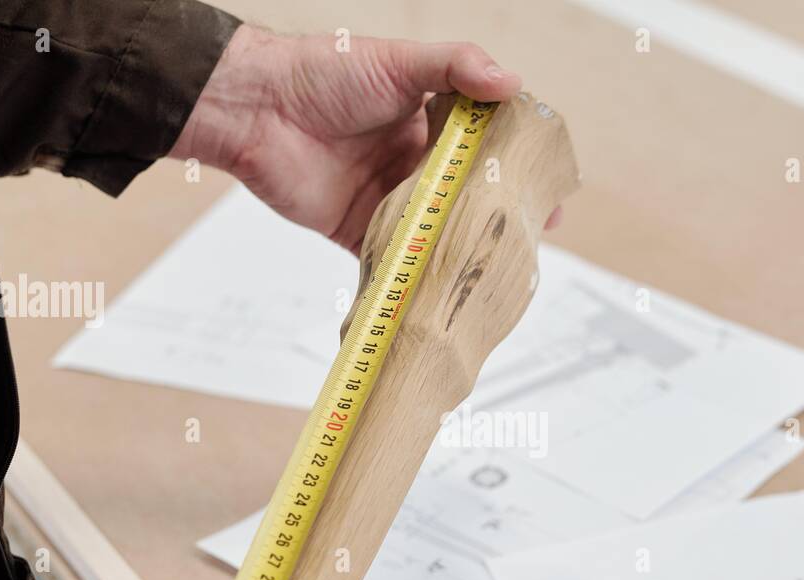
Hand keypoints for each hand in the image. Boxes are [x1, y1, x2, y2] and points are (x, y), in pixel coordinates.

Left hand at [172, 26, 560, 252]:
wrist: (256, 109)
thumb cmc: (323, 72)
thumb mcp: (399, 59)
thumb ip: (456, 67)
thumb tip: (513, 81)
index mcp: (431, 122)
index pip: (487, 149)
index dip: (517, 171)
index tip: (547, 194)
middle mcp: (414, 163)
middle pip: (466, 198)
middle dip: (496, 221)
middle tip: (529, 242)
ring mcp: (389, 200)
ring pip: (434, 233)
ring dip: (460, 253)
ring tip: (494, 275)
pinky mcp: (358, 231)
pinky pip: (393, 261)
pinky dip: (414, 278)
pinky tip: (441, 294)